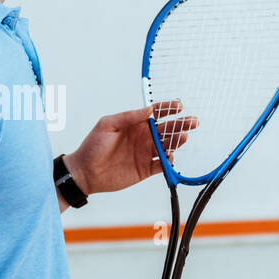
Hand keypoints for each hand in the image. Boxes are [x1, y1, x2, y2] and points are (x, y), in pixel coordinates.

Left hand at [64, 103, 196, 196]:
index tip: (179, 106)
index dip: (169, 108)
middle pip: (167, 129)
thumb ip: (129, 117)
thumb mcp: (108, 125)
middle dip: (181, 124)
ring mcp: (145, 153)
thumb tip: (149, 109)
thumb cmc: (93, 146)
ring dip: (177, 141)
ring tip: (183, 137)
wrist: (85, 172)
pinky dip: (168, 162)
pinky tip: (170, 156)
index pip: (156, 113)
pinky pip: (162, 165)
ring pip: (167, 146)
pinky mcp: (145, 169)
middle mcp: (143, 137)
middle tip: (193, 121)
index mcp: (135, 124)